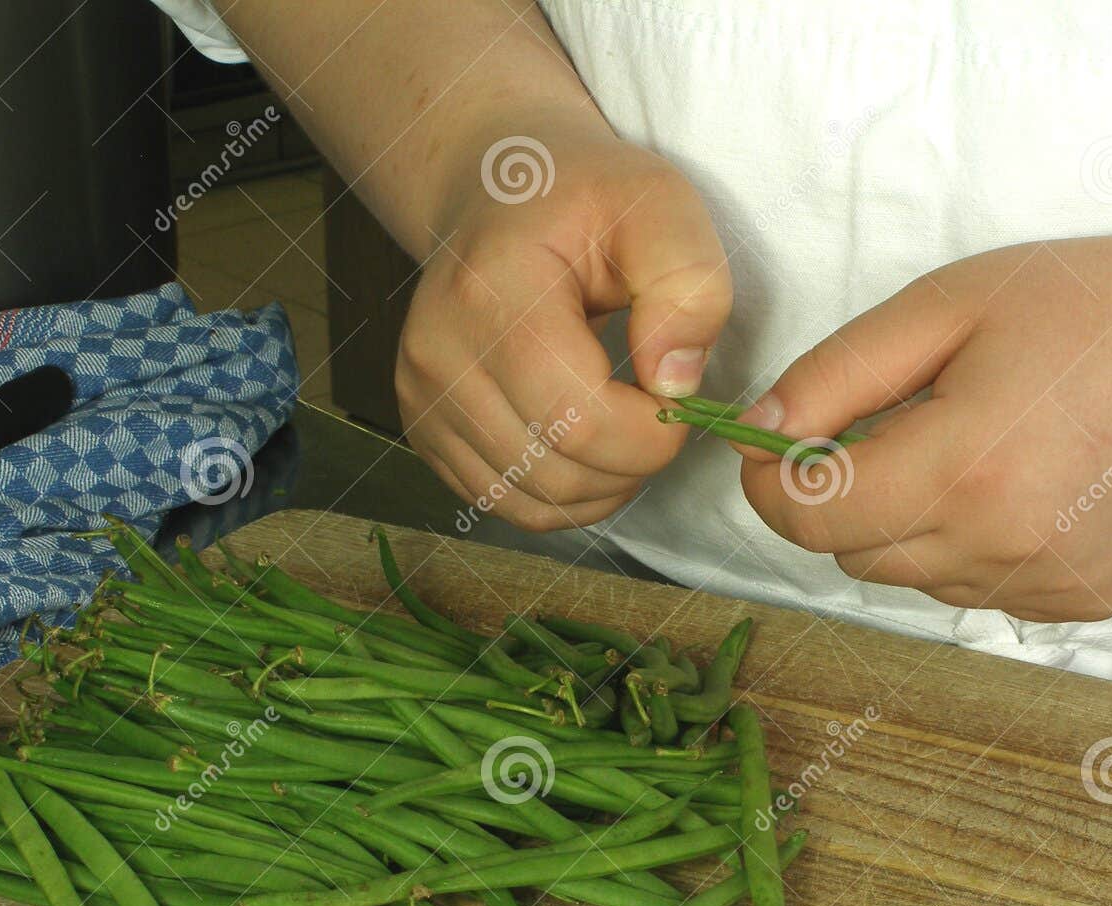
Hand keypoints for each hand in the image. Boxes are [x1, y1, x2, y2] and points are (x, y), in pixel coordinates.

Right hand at [397, 119, 730, 530]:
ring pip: (533, 503)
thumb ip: (689, 285)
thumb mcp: (659, 206)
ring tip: (627, 429)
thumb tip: (674, 383)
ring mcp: (422, 398)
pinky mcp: (424, 431)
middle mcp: (439, 354)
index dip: (650, 433)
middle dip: (633, 463)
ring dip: (602, 487)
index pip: (579, 419)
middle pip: (558, 471)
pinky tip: (588, 447)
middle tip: (657, 412)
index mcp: (492, 293)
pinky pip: (505, 505)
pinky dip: (562, 496)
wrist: (498, 194)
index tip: (677, 396)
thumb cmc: (583, 198)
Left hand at [736, 226, 1111, 621]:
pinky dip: (973, 549)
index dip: (770, 485)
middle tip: (890, 427)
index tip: (771, 450)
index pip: (808, 518)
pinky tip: (1023, 484)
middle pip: (853, 556)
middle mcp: (1003, 549)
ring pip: (915, 580)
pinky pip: (980, 592)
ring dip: (910, 527)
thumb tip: (757, 433)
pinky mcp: (1084, 605)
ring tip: (974, 449)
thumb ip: (835, 375)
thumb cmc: (1086, 305)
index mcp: (961, 471)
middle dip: (843, 499)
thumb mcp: (943, 307)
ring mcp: (1048, 587)